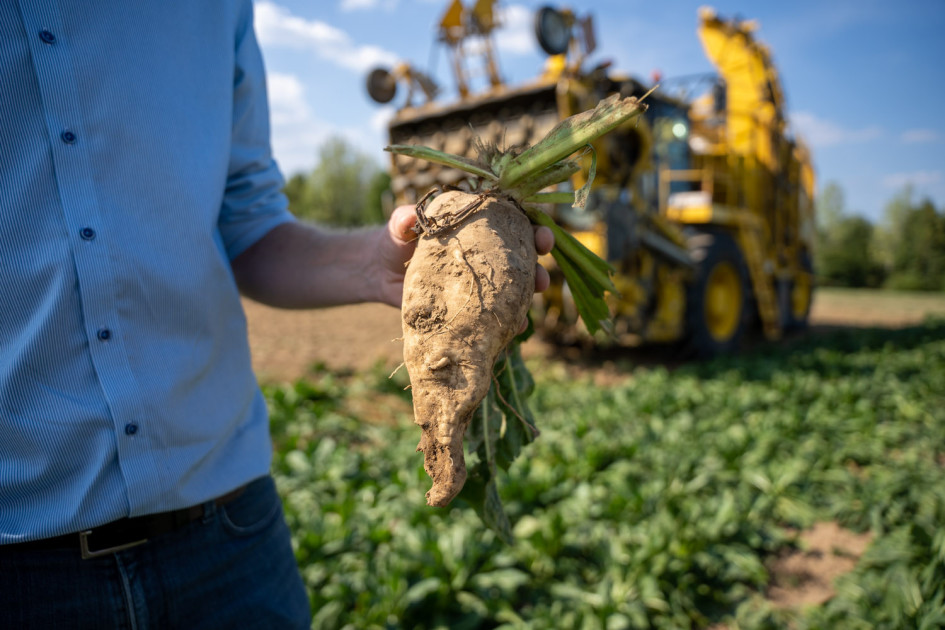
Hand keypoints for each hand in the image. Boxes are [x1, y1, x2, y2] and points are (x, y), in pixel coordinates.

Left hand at [375, 205, 554, 308]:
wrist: (379, 272)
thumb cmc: (395, 240)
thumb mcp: (400, 226)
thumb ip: (404, 220)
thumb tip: (406, 220)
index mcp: (477, 228)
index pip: (513, 226)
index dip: (532, 230)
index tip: (541, 236)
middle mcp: (484, 256)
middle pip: (521, 260)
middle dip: (537, 268)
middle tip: (542, 278)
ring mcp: (478, 283)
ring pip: (513, 289)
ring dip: (527, 297)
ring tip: (530, 305)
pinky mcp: (467, 308)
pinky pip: (492, 315)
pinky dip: (506, 321)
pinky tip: (513, 328)